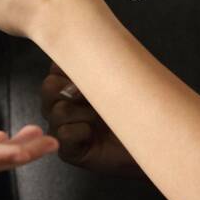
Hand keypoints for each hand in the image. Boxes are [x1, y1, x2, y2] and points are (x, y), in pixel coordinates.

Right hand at [40, 61, 144, 178]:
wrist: (150, 141)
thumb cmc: (136, 110)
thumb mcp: (120, 80)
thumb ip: (103, 64)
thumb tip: (91, 49)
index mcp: (72, 84)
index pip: (55, 68)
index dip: (69, 68)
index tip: (89, 73)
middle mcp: (63, 104)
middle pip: (49, 87)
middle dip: (71, 88)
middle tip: (93, 96)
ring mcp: (63, 127)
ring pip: (57, 110)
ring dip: (82, 112)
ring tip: (101, 117)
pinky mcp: (68, 150)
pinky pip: (64, 133)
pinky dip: (81, 131)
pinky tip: (94, 135)